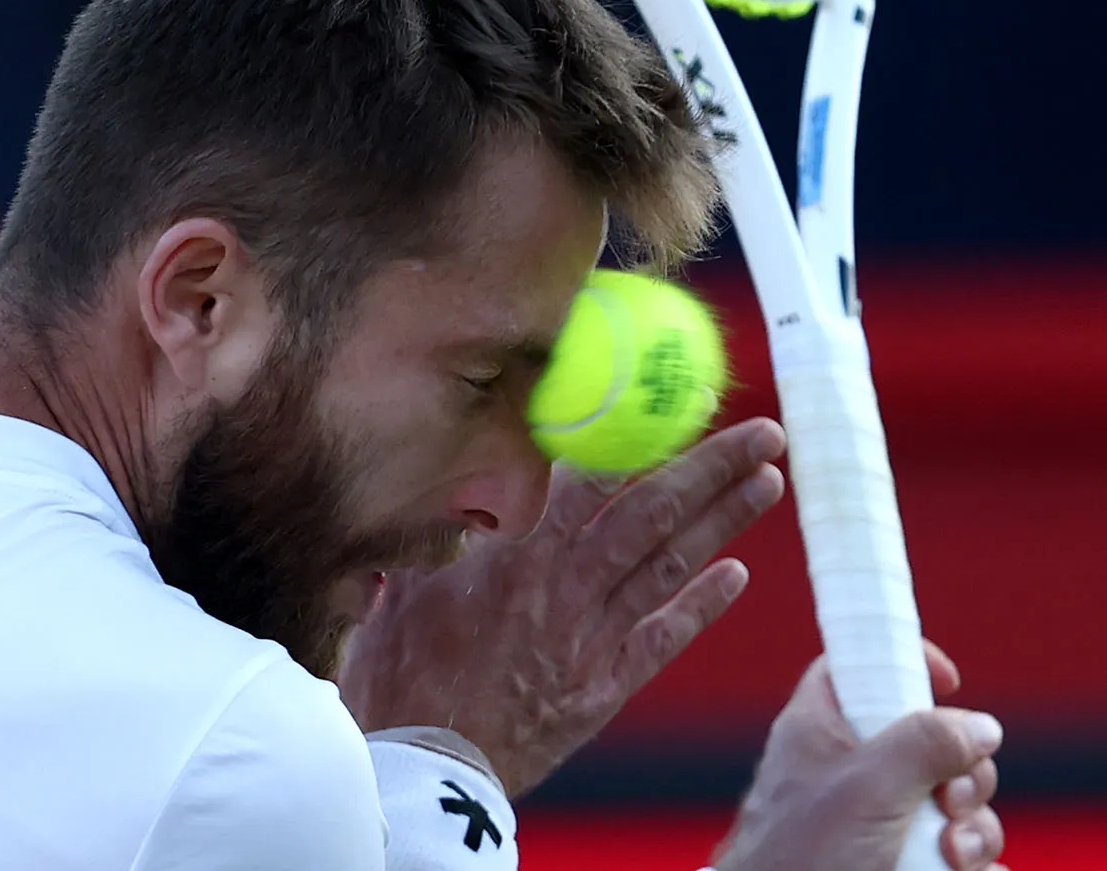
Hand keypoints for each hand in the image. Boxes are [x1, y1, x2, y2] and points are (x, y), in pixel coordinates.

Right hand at [338, 417, 786, 795]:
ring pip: (671, 567)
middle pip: (654, 514)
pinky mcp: (603, 688)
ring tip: (769, 481)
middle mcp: (567, 589)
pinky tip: (737, 575)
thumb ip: (445, 535)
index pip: (593, 479)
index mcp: (519, 556)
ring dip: (724, 522)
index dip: (642, 437)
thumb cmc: (401, 676)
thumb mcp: (409, 585)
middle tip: (764, 433)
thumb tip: (459, 490)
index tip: (679, 403)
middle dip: (712, 468)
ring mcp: (592, 640)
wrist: (425, 766)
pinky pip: (663, 638)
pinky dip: (701, 606)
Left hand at [713, 643, 1005, 870]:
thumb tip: (981, 726)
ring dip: (973, 829)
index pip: (861, 666)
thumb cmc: (800, 854)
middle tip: (948, 802)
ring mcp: (879, 819)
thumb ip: (923, 744)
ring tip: (950, 855)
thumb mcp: (865, 786)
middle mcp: (852, 769)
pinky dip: (975, 863)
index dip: (905, 661)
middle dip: (964, 775)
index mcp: (823, 728)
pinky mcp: (900, 861)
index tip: (948, 682)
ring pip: (955, 804)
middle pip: (934, 742)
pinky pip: (960, 851)